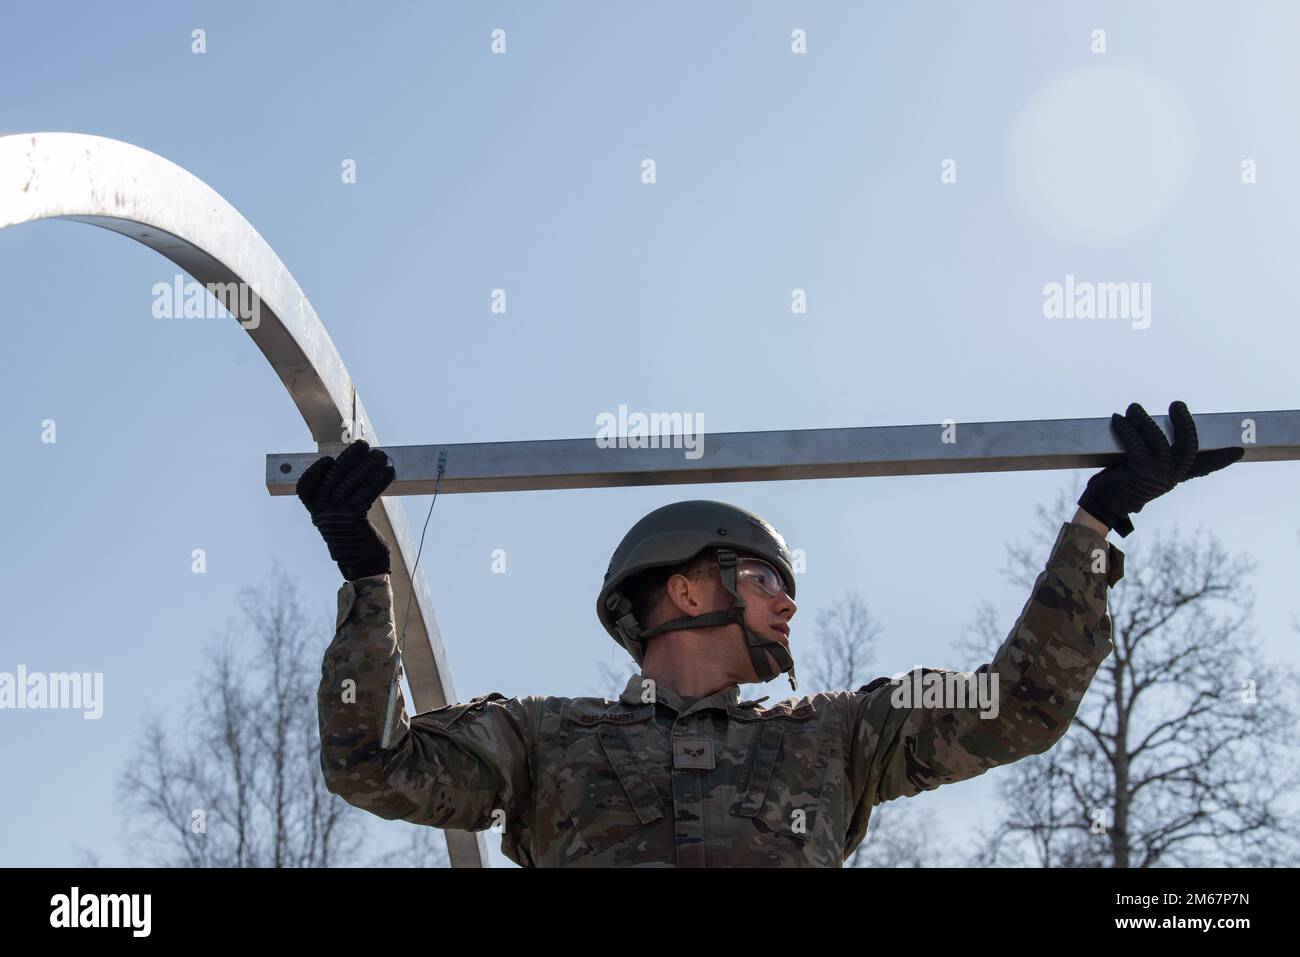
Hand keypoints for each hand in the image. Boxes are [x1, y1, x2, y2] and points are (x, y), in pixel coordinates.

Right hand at [296, 439, 396, 580]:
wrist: (364, 566)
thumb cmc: (355, 541)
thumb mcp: (339, 523)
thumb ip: (338, 504)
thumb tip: (351, 477)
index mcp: (316, 514)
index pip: (306, 488)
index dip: (316, 471)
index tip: (329, 460)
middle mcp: (323, 513)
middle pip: (334, 477)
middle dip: (350, 458)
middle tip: (364, 446)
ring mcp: (337, 515)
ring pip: (352, 481)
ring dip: (369, 465)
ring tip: (381, 456)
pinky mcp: (355, 517)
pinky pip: (367, 491)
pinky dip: (379, 479)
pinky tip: (389, 472)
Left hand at [1077, 400, 1242, 537]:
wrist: (1103, 507)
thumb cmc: (1119, 487)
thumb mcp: (1142, 475)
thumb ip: (1153, 461)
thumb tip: (1151, 434)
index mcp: (1174, 478)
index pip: (1204, 467)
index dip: (1221, 459)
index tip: (1239, 452)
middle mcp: (1170, 477)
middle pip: (1188, 446)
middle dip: (1184, 422)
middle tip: (1177, 405)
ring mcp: (1157, 474)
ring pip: (1157, 438)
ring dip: (1143, 419)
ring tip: (1133, 409)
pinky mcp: (1139, 471)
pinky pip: (1135, 442)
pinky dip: (1126, 428)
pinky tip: (1119, 420)